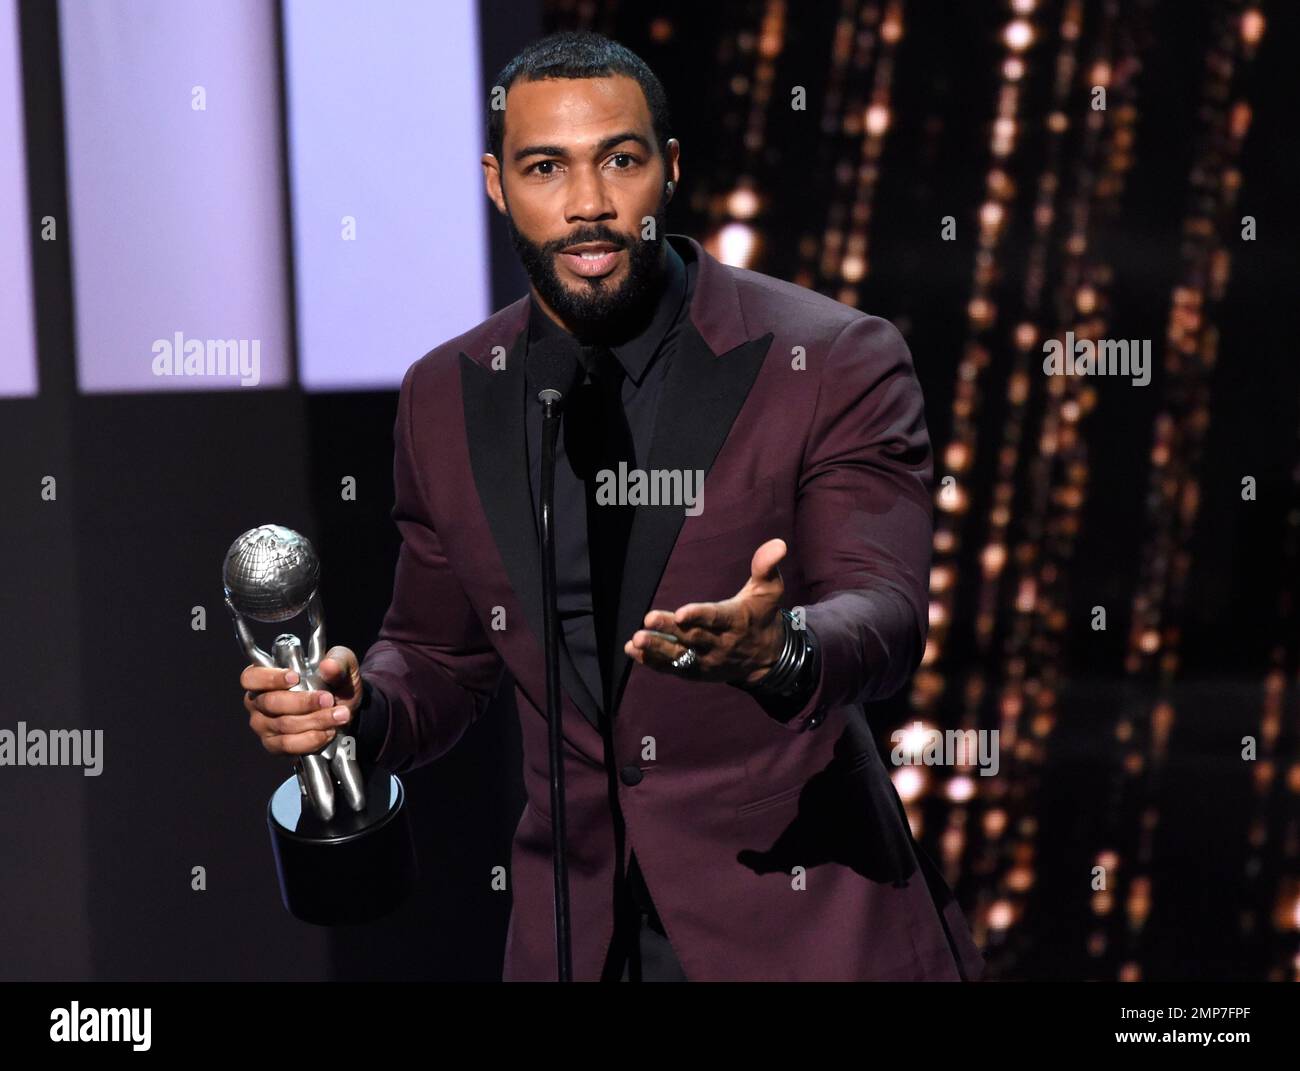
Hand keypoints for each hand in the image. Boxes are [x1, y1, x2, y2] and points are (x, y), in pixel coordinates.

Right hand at [242, 645, 362, 755]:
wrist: (344, 708)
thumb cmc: (334, 681)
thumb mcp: (341, 664)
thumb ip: (337, 662)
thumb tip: (328, 666)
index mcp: (264, 676)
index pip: (251, 677)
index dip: (269, 678)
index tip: (294, 677)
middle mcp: (258, 701)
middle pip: (270, 703)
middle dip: (303, 702)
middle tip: (328, 699)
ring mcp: (263, 725)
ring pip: (283, 725)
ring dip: (315, 721)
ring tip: (340, 715)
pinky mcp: (275, 745)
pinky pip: (289, 745)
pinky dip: (312, 739)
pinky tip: (329, 731)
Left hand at [624, 538, 786, 684]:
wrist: (767, 659)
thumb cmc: (762, 616)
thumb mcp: (769, 590)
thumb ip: (766, 567)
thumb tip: (777, 544)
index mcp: (735, 621)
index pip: (715, 618)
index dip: (699, 616)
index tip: (682, 613)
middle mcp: (720, 644)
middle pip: (692, 637)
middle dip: (669, 629)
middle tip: (647, 620)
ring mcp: (707, 660)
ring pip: (680, 656)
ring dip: (657, 648)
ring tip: (636, 640)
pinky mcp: (696, 671)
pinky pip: (673, 668)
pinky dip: (653, 661)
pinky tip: (633, 650)